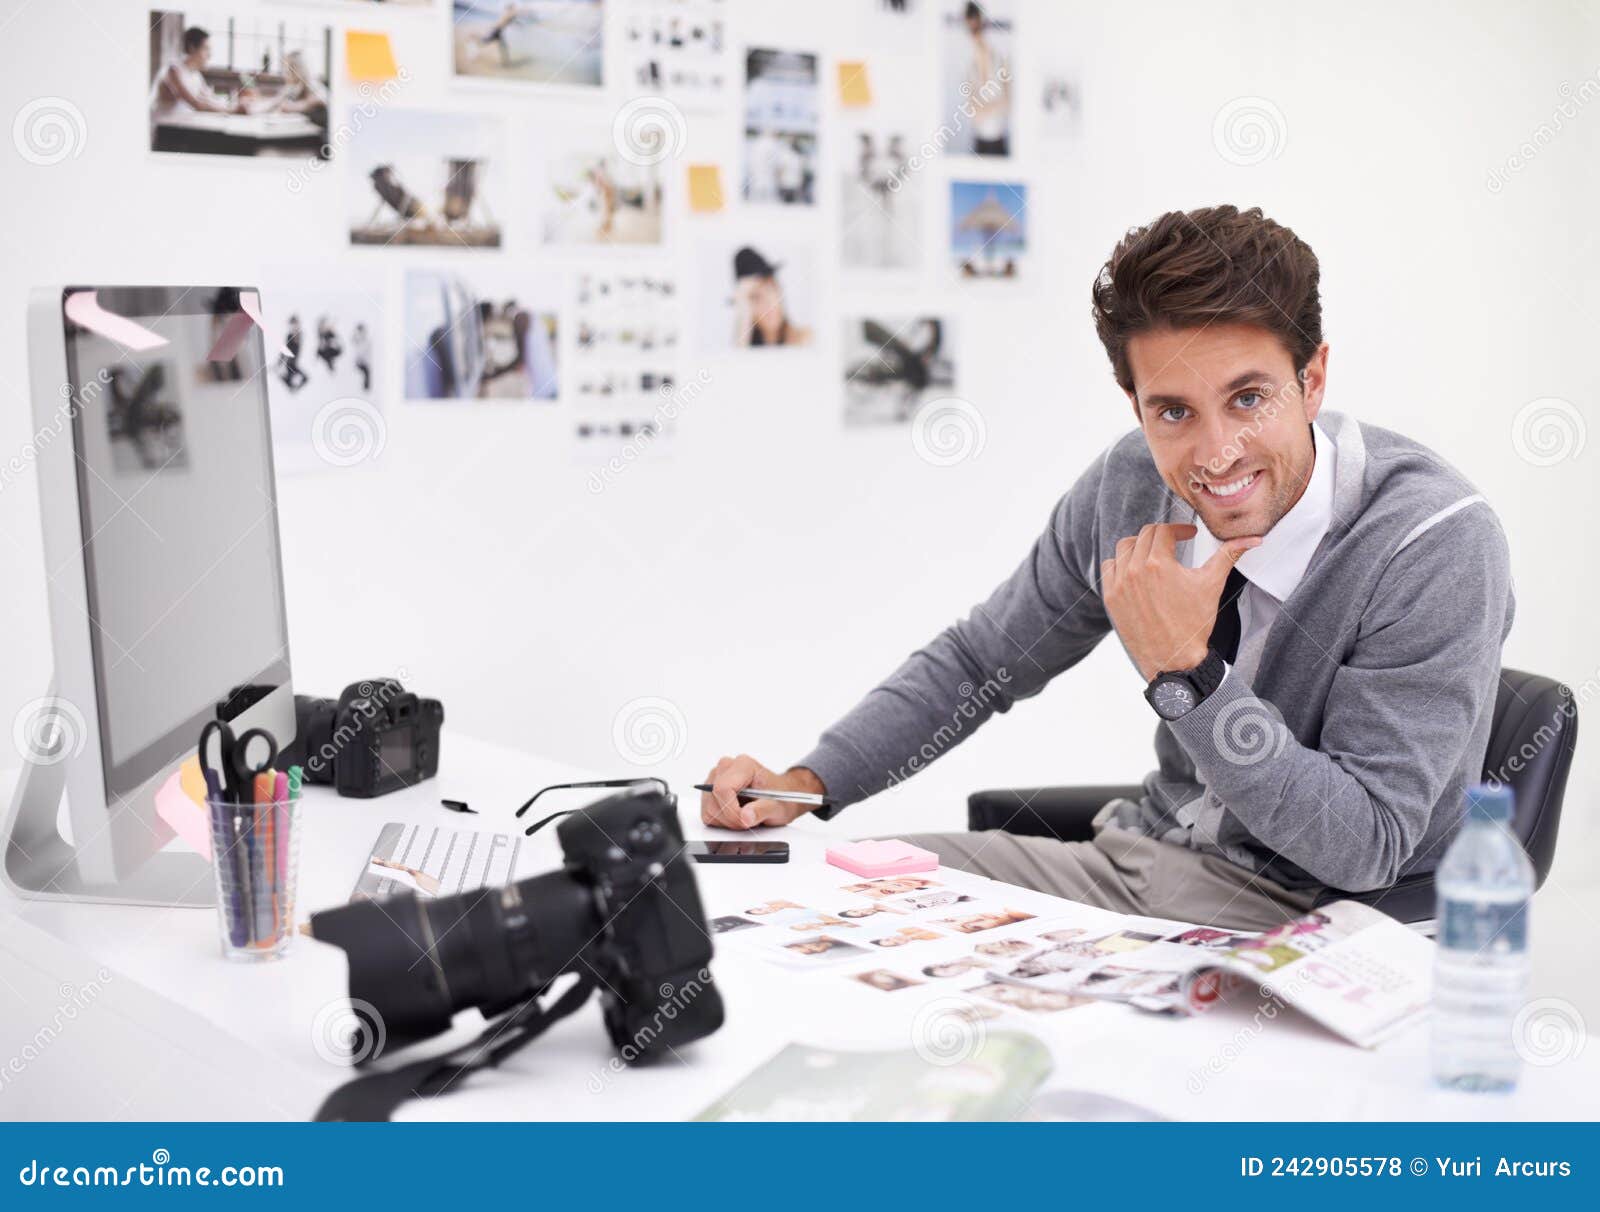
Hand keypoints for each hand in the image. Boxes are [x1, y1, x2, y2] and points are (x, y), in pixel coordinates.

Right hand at [700, 755, 824, 829]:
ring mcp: (715, 779)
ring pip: (709, 808)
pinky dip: (721, 821)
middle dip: (730, 817)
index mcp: (743, 765)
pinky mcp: (710, 792)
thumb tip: (745, 816)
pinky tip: (736, 815)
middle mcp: (726, 768)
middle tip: (748, 821)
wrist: (781, 796)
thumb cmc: (780, 796)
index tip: (745, 820)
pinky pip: (707, 813)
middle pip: (714, 799)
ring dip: (726, 821)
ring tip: (744, 816)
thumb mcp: (776, 807)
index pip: (723, 788)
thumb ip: (761, 811)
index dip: (731, 810)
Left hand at [1100, 523, 1259, 681]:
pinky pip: (1109, 568)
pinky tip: (1135, 569)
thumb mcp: (1212, 585)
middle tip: (1174, 543)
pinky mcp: (1111, 598)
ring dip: (1140, 545)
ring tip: (1154, 553)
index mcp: (1158, 564)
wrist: (1174, 659)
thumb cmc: (1193, 625)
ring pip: (1124, 548)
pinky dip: (1121, 563)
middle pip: (1144, 536)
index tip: (1188, 534)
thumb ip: (1228, 555)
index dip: (1179, 529)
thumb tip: (1252, 539)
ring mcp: (1119, 585)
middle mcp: (1134, 571)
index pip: (1163, 530)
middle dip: (1162, 535)